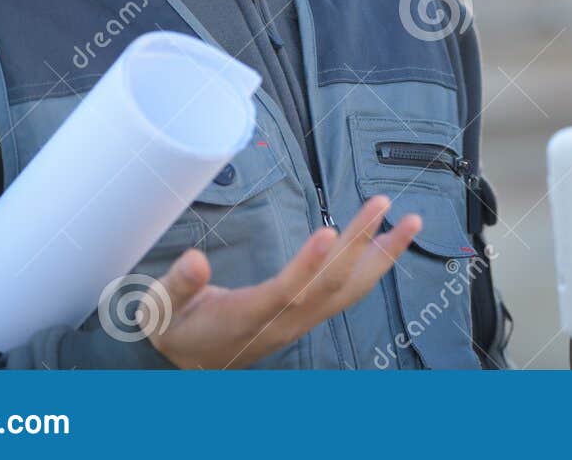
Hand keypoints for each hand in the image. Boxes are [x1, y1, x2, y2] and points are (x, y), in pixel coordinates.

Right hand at [146, 195, 420, 368]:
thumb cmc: (177, 332)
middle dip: (361, 243)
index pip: (286, 290)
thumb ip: (178, 285)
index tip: (330, 233)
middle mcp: (284, 320)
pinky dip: (374, 266)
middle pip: (330, 284)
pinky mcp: (307, 315)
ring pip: (350, 290)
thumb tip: (194, 260)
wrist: (188, 367)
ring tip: (410, 223)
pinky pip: (349, 293)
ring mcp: (301, 320)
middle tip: (383, 203)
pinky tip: (390, 245)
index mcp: (249, 317)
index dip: (309, 264)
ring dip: (382, 255)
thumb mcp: (162, 310)